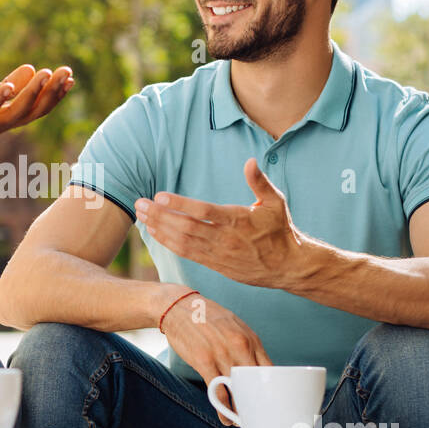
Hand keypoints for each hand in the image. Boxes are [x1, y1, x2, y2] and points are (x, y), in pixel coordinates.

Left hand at [0, 64, 73, 157]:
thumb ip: (8, 87)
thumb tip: (31, 69)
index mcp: (6, 117)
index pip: (37, 107)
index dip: (55, 94)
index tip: (70, 78)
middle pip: (33, 111)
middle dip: (51, 92)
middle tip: (66, 73)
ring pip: (14, 113)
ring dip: (31, 94)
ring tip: (44, 74)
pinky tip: (6, 87)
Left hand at [135, 158, 306, 289]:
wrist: (288, 266)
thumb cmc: (280, 230)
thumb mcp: (276, 202)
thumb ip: (260, 182)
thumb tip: (250, 161)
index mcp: (237, 219)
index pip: (203, 211)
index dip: (180, 204)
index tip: (159, 196)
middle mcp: (225, 238)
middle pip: (186, 227)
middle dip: (160, 215)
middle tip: (140, 204)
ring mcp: (218, 253)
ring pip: (183, 241)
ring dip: (160, 229)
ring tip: (142, 217)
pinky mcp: (215, 264)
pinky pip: (187, 254)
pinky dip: (169, 242)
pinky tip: (155, 232)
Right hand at [159, 288, 270, 424]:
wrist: (179, 306)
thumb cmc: (208, 317)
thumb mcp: (236, 327)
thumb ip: (248, 347)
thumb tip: (259, 368)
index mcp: (250, 339)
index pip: (269, 370)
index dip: (271, 390)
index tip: (271, 403)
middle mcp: (240, 346)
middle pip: (256, 383)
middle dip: (259, 403)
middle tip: (259, 416)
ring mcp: (222, 354)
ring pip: (238, 390)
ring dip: (240, 410)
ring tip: (241, 420)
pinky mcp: (204, 361)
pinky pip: (217, 391)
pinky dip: (222, 408)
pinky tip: (225, 416)